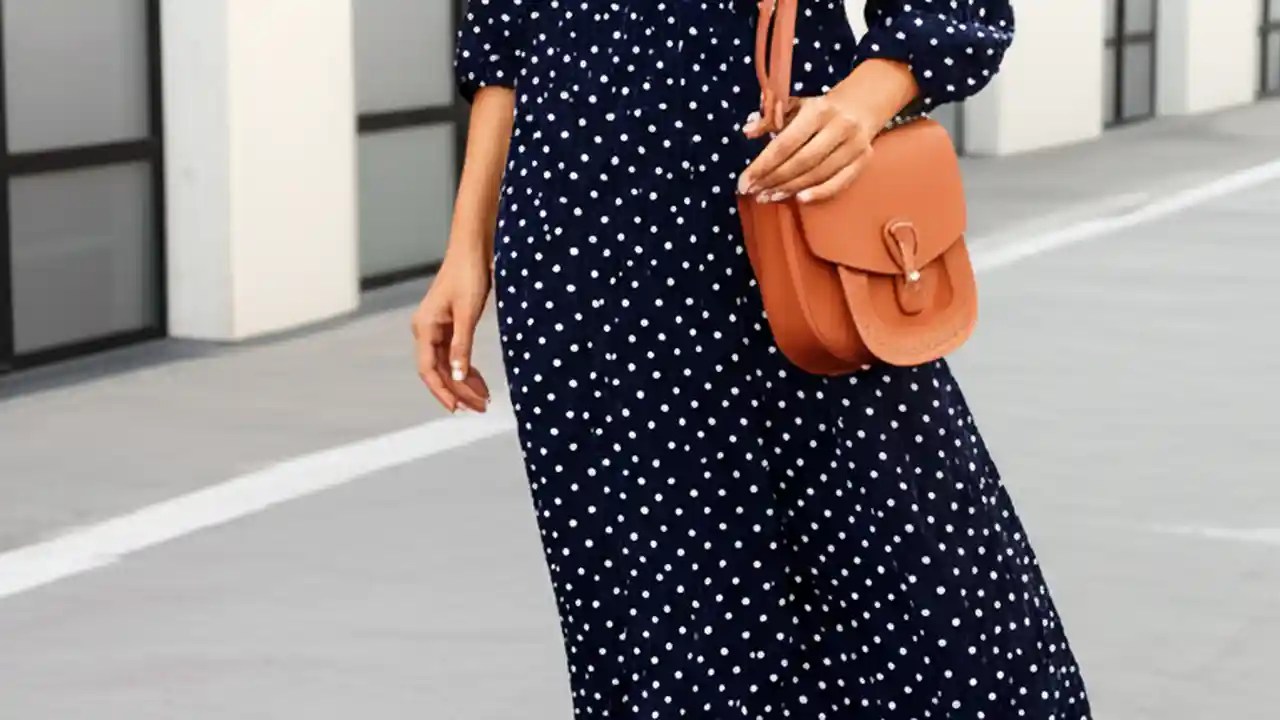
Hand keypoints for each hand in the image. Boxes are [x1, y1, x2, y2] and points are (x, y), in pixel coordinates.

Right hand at [411, 250, 492, 412]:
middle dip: (459, 391)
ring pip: (448, 365)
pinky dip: (466, 368)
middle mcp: (425, 331)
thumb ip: (462, 345)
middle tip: (481, 408)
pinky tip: (479, 381)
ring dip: (464, 383)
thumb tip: (459, 376)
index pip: (429, 370)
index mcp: (424, 328)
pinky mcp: (448, 325)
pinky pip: (454, 354)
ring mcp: (436, 329)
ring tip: (484, 399)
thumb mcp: (467, 313)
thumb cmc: (469, 275)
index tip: (458, 409)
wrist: (472, 249)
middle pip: (439, 371)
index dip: (442, 392)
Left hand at [737, 94, 876, 204]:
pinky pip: (840, 182)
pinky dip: (820, 193)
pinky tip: (799, 199)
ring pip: (818, 174)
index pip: (785, 143)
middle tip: (754, 193)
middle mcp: (838, 127)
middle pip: (801, 162)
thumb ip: (769, 119)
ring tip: (768, 196)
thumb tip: (747, 131)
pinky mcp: (863, 159)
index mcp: (817, 111)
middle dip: (774, 180)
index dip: (762, 165)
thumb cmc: (819, 109)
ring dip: (790, 189)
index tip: (743, 182)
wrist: (862, 104)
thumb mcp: (794, 106)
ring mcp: (854, 145)